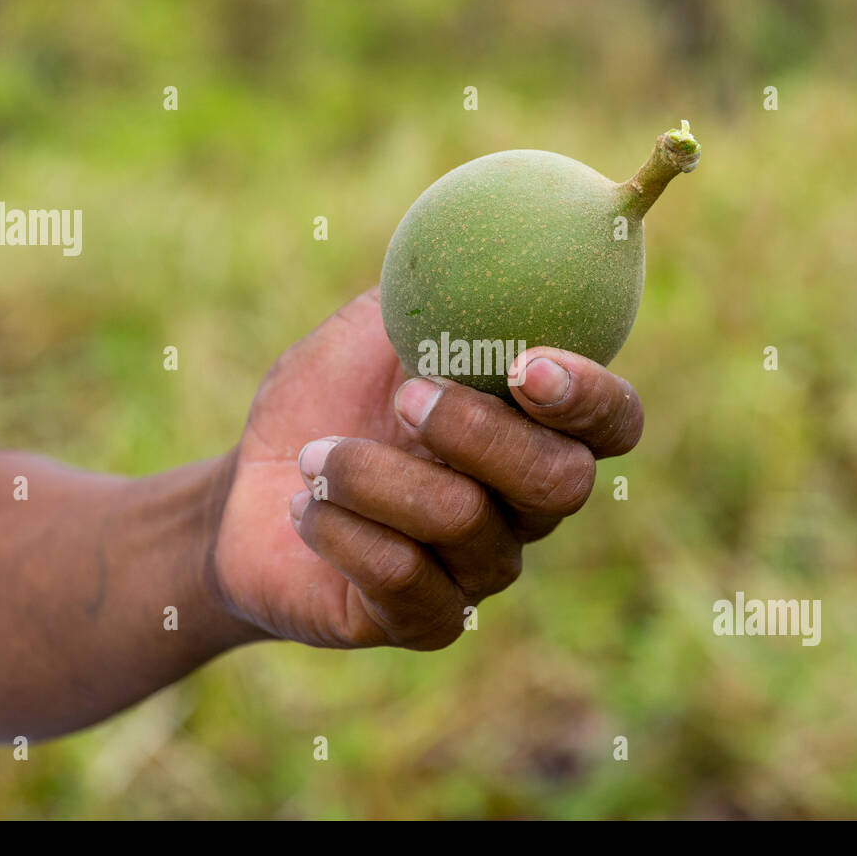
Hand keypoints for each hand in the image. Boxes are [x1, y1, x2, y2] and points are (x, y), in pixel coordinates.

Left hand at [213, 287, 643, 648]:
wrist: (244, 491)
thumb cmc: (321, 401)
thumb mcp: (370, 327)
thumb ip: (436, 292)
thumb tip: (489, 234)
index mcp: (532, 427)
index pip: (612, 423)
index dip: (589, 397)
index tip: (523, 364)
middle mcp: (524, 504)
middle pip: (560, 483)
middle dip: (477, 434)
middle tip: (404, 399)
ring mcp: (479, 568)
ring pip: (467, 525)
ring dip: (375, 476)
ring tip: (314, 455)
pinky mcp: (426, 621)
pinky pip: (405, 582)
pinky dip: (342, 529)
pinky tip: (305, 507)